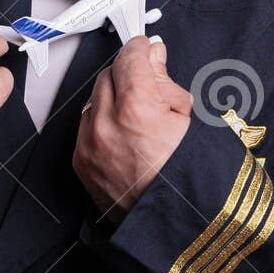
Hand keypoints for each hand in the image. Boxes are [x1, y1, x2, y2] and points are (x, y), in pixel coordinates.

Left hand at [72, 35, 192, 221]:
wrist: (179, 225)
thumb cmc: (192, 177)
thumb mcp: (193, 120)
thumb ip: (166, 83)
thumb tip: (153, 57)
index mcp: (136, 108)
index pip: (129, 59)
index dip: (140, 49)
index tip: (146, 47)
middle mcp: (105, 124)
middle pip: (108, 76)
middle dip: (127, 73)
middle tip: (147, 81)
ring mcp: (89, 145)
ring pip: (94, 100)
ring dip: (112, 97)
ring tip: (138, 113)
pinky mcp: (81, 162)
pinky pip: (86, 127)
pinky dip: (101, 123)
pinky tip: (124, 134)